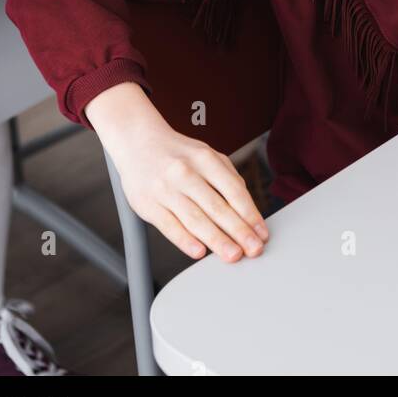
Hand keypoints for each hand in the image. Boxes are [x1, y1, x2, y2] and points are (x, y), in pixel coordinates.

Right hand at [87, 85, 269, 262]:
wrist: (136, 141)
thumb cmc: (178, 153)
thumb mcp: (205, 154)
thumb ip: (227, 178)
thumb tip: (246, 209)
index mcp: (204, 158)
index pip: (233, 190)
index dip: (250, 214)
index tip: (261, 232)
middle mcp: (185, 172)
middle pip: (216, 207)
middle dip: (238, 231)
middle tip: (254, 249)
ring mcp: (165, 189)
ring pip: (195, 219)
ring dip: (217, 240)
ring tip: (233, 255)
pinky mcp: (148, 205)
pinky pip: (169, 226)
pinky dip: (185, 240)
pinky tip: (199, 252)